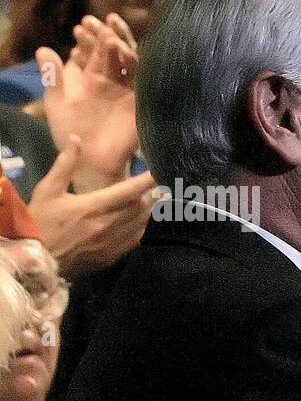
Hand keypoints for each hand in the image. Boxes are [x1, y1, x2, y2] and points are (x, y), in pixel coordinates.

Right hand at [27, 138, 161, 279]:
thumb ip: (64, 165)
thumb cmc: (39, 222)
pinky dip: (143, 229)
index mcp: (92, 206)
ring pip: (140, 225)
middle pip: (140, 208)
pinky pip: (135, 241)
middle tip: (163, 186)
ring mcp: (111, 243)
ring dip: (152, 212)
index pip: (128, 191)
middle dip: (153, 196)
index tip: (158, 172)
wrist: (36, 260)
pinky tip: (146, 223)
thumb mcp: (47, 190)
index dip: (146, 181)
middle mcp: (107, 225)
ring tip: (161, 201)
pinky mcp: (111, 256)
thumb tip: (76, 139)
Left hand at [38, 15, 140, 188]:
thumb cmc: (71, 132)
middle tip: (96, 22)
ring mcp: (128, 89)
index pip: (92, 50)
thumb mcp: (57, 101)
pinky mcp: (141, 101)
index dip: (88, 38)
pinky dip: (137, 65)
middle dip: (106, 34)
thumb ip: (52, 76)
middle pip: (113, 51)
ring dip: (121, 45)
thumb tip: (42, 49)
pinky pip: (144, 79)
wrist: (91, 159)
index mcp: (91, 76)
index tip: (80, 27)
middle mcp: (111, 79)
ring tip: (109, 34)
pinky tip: (127, 53)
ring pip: (129, 61)